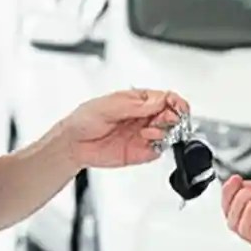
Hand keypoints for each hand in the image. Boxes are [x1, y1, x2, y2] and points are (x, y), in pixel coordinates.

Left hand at [59, 89, 189, 168]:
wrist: (73, 144)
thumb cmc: (85, 120)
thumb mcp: (109, 105)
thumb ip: (135, 104)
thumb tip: (158, 100)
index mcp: (138, 101)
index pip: (165, 98)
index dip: (174, 101)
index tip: (176, 106)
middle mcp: (144, 117)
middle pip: (171, 115)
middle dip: (173, 117)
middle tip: (166, 119)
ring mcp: (144, 135)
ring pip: (168, 133)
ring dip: (166, 131)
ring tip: (150, 130)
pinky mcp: (141, 152)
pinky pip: (159, 150)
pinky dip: (159, 146)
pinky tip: (148, 140)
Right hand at [220, 175, 250, 250]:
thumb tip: (239, 184)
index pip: (237, 200)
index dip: (230, 190)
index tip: (233, 178)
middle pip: (231, 213)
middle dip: (229, 197)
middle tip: (236, 186)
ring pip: (235, 224)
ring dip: (236, 207)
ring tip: (248, 195)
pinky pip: (248, 233)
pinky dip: (245, 218)